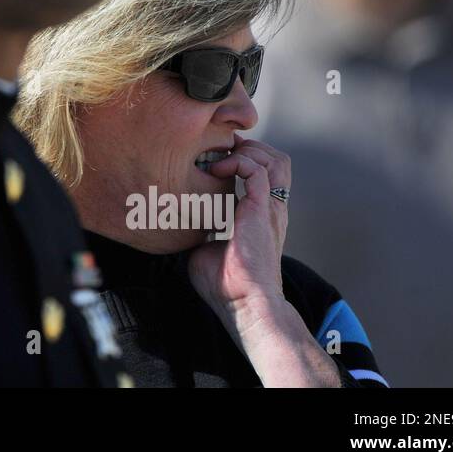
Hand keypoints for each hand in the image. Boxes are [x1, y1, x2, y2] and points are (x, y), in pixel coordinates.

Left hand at [187, 134, 291, 336]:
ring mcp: (270, 207)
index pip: (265, 173)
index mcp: (262, 215)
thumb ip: (198, 231)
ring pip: (274, 159)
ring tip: (221, 159)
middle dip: (250, 148)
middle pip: (276, 160)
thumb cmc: (225, 285)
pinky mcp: (262, 209)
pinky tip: (216, 172)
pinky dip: (237, 162)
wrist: (244, 303)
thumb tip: (176, 227)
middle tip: (221, 153)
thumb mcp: (206, 249)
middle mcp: (271, 208)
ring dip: (247, 151)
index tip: (213, 161)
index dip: (243, 159)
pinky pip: (257, 170)